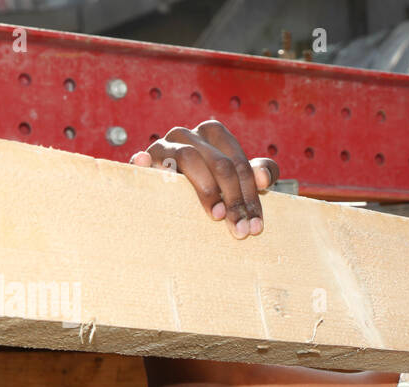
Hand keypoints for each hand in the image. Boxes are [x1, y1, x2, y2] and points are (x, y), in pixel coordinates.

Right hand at [130, 120, 278, 239]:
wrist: (166, 192)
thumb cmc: (208, 186)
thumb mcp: (236, 181)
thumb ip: (256, 176)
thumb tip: (264, 178)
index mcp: (214, 134)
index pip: (240, 164)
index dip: (251, 196)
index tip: (256, 226)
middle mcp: (189, 135)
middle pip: (220, 164)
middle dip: (234, 200)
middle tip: (239, 230)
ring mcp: (164, 145)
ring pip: (190, 158)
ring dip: (207, 190)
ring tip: (216, 216)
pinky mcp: (143, 160)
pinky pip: (144, 159)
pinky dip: (146, 163)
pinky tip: (146, 166)